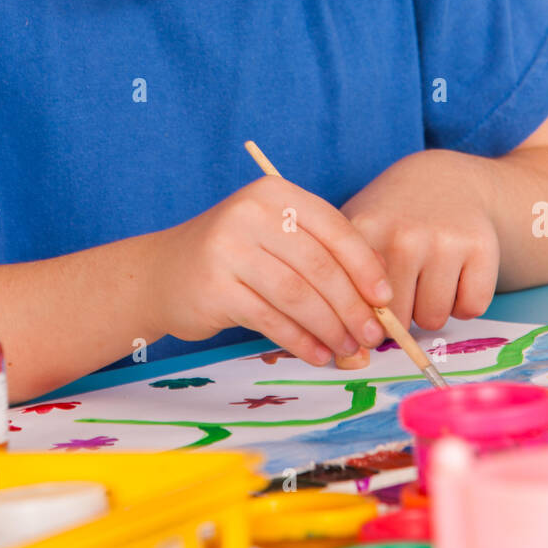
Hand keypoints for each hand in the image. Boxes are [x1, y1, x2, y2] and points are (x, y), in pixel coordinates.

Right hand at [151, 176, 392, 365]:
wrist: (163, 273)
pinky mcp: (214, 287)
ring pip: (297, 295)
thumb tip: (379, 293)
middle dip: (352, 305)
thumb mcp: (275, 238)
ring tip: (347, 349)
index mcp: (275, 193)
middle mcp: (250, 213)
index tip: (385, 298)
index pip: (333, 227)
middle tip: (372, 335)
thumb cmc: (234, 257)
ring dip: (329, 327)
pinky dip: (299, 341)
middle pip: (318, 265)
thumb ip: (321, 253)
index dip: (364, 265)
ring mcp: (228, 248)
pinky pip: (270, 319)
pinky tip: (316, 354)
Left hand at [339, 150, 499, 331]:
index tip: (366, 326)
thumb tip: (347, 357)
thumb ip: (342, 285)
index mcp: (363, 232)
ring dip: (432, 310)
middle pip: (396, 321)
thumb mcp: (357, 234)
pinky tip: (455, 276)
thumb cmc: (391, 218)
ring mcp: (444, 240)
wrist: (444, 179)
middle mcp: (403, 236)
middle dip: (400, 317)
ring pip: (434, 319)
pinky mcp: (481, 245)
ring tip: (428, 277)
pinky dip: (464, 304)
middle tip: (404, 287)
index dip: (363, 324)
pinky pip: (471, 309)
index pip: (356, 307)